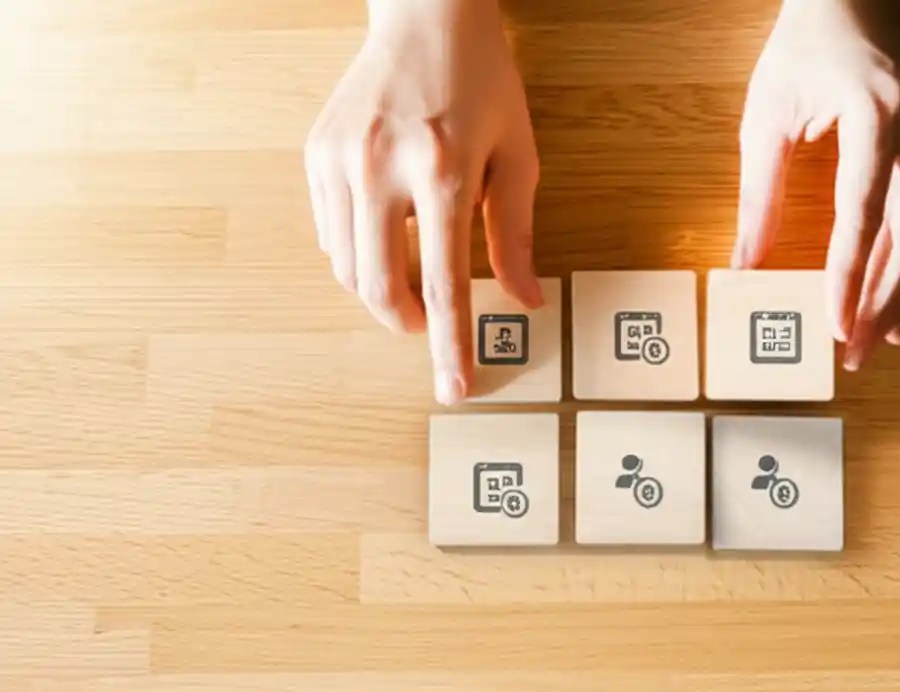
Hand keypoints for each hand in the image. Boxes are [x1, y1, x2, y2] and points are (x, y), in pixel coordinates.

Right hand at [305, 0, 541, 403]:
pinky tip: (385, 236)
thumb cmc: (483, 83)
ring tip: (412, 274)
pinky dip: (357, 253)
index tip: (454, 388)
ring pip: (347, 266)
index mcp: (442, 171)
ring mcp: (340, 160)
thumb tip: (526, 299)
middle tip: (431, 324)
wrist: (425, 17)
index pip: (444, 284)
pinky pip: (329, 232)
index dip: (449, 346)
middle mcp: (382, 167)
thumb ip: (516, 233)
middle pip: (380, 288)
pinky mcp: (315, 153)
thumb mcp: (517, 154)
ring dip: (381, 290)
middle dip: (407, 323)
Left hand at [733, 0, 899, 370]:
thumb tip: (745, 261)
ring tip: (882, 340)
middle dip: (887, 300)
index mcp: (876, 114)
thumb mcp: (767, 117)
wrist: (853, 3)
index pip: (864, 212)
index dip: (850, 273)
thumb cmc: (806, 49)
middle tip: (861, 350)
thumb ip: (760, 194)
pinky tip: (899, 300)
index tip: (838, 322)